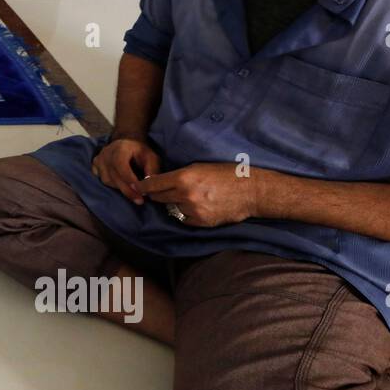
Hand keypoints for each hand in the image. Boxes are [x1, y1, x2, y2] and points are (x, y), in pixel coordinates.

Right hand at [92, 136, 161, 203]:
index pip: (121, 165)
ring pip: (107, 180)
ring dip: (120, 188)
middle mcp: (106, 153)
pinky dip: (111, 185)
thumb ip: (152, 171)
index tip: (140, 192)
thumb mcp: (151, 158)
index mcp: (120, 148)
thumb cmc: (140, 152)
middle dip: (127, 190)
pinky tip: (120, 185)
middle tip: (139, 201)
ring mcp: (98, 159)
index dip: (129, 179)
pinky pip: (100, 179)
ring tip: (133, 192)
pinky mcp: (95, 165)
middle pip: (114, 176)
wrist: (127, 144)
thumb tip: (150, 188)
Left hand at [137, 162, 260, 227]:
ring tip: (188, 197)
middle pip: (159, 198)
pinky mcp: (201, 222)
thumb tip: (161, 181)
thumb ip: (180, 175)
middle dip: (156, 195)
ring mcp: (194, 210)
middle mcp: (186, 195)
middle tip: (157, 192)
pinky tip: (197, 206)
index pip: (154, 184)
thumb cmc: (227, 174)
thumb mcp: (200, 167)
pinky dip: (186, 214)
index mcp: (184, 178)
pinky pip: (184, 219)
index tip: (137, 187)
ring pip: (172, 209)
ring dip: (174, 204)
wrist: (252, 191)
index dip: (144, 186)